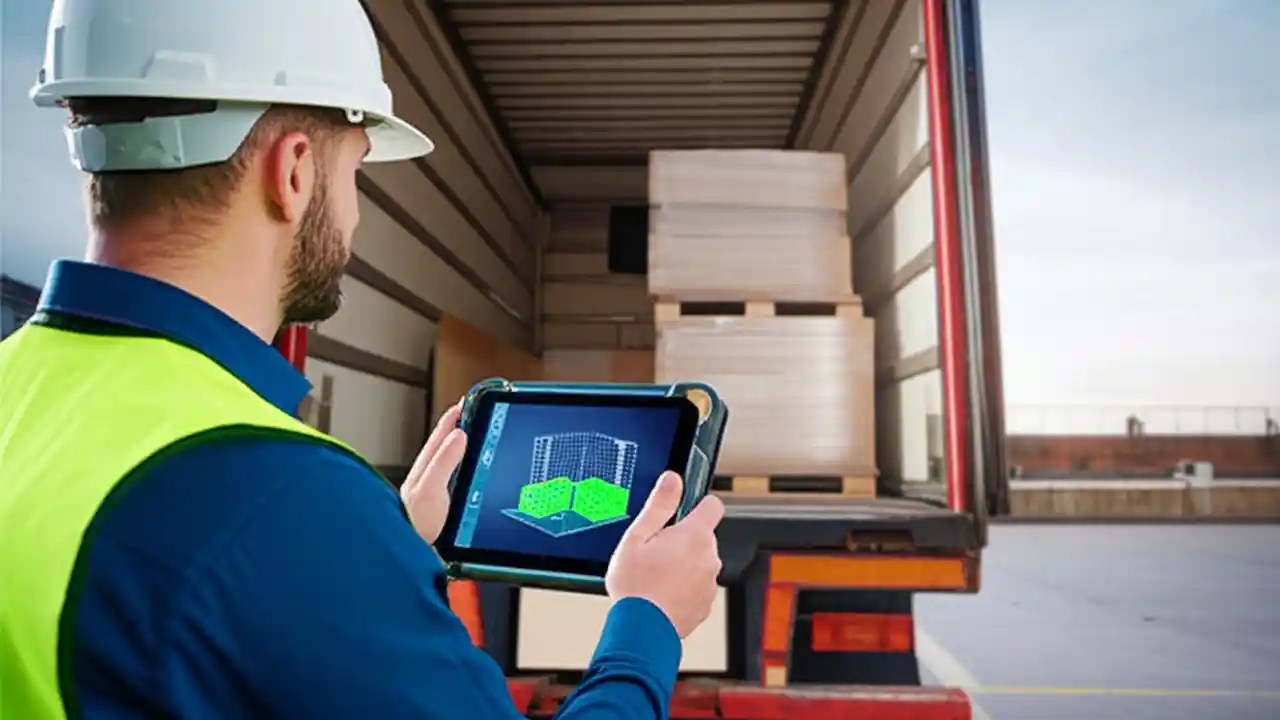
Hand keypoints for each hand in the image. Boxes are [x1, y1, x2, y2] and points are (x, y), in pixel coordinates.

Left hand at [401, 401, 466, 543]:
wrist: (403, 555)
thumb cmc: (411, 524)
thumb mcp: (431, 488)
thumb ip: (443, 461)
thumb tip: (459, 435)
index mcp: (427, 466)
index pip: (443, 432)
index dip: (457, 415)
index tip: (470, 400)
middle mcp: (427, 475)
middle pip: (445, 444)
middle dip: (459, 427)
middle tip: (473, 413)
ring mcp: (431, 490)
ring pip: (446, 461)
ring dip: (459, 448)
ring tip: (472, 438)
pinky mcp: (436, 505)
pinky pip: (451, 478)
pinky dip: (460, 470)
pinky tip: (466, 477)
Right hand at [605, 472, 724, 637]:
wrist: (641, 631)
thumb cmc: (636, 586)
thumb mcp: (637, 537)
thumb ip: (659, 505)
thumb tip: (673, 480)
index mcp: (694, 536)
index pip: (713, 506)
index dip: (698, 505)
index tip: (685, 511)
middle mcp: (709, 558)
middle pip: (703, 537)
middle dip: (683, 540)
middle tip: (656, 551)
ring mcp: (709, 583)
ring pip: (700, 563)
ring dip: (684, 564)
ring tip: (656, 575)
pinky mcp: (705, 604)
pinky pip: (697, 586)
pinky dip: (684, 587)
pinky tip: (662, 592)